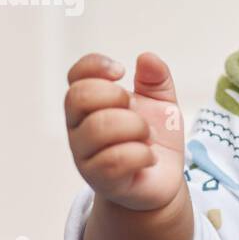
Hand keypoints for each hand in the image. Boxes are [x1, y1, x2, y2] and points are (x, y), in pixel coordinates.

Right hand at [64, 52, 186, 211]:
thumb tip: (147, 58)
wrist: (162, 180)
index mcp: (90, 104)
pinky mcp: (101, 181)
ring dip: (135, 128)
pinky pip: (115, 160)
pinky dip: (142, 155)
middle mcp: (79, 128)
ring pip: (99, 127)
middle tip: (135, 112)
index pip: (76, 76)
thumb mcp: (161, 104)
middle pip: (80, 96)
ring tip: (146, 138)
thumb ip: (157, 80)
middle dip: (116, 97)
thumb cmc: (154, 139)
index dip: (95, 65)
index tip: (121, 72)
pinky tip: (148, 158)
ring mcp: (86, 156)